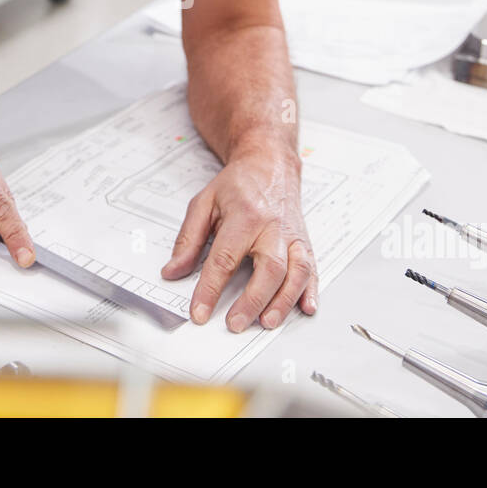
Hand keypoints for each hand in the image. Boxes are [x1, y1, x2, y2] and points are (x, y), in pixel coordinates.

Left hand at [161, 149, 316, 331]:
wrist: (270, 163)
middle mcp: (273, 227)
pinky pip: (313, 269)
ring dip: (284, 301)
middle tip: (235, 323)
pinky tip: (306, 308)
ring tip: (267, 323)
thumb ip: (188, 240)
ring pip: (296, 272)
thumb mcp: (204, 203)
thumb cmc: (239, 184)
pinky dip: (311, 291)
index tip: (199, 311)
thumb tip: (173, 271)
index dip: (210, 289)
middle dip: (253, 300)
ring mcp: (292, 236)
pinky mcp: (304, 242)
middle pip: (268, 268)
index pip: (225, 259)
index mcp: (244, 216)